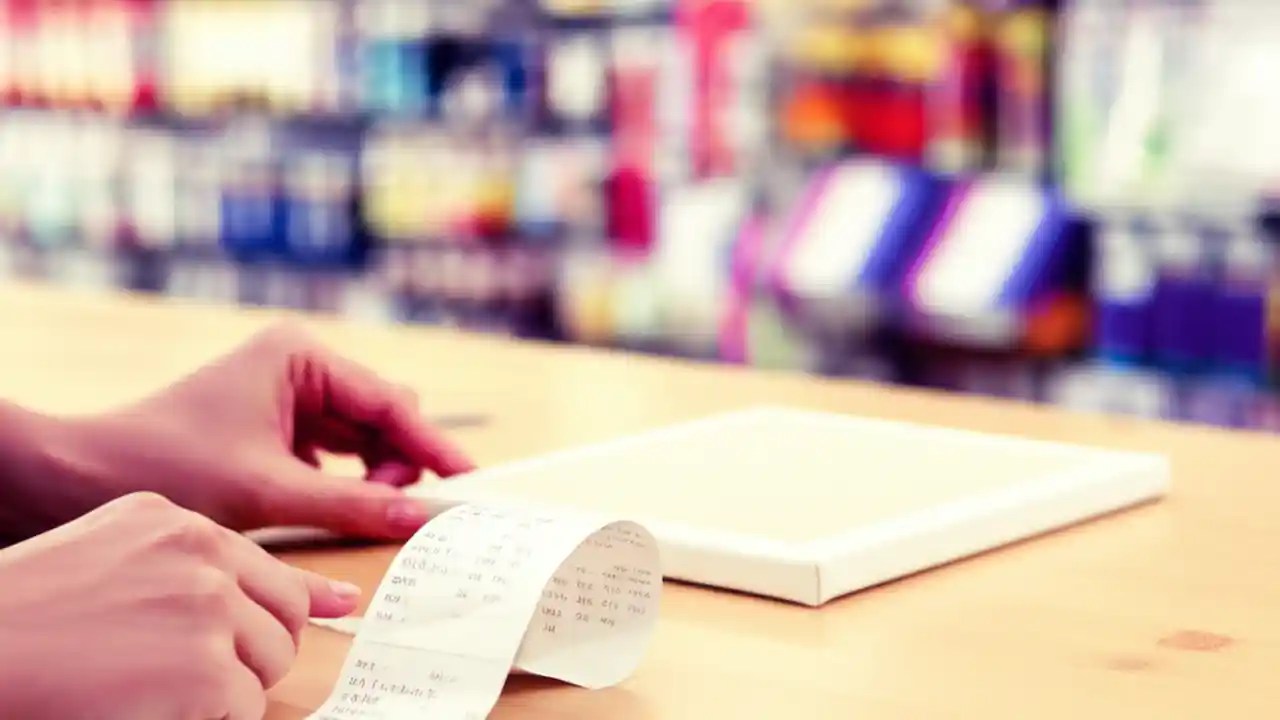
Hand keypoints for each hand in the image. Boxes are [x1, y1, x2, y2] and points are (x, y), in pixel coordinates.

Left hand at [0, 323, 473, 543]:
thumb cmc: (170, 465)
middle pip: (383, 415)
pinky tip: (349, 504)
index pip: (388, 402)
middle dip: (399, 461)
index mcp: (301, 355)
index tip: (465, 479)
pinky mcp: (281, 425)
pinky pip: (338, 451)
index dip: (429, 444)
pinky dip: (350, 479)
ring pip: (364, 435)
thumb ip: (352, 503)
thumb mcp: (270, 490)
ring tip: (371, 510)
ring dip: (375, 473)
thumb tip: (418, 516)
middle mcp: (301, 364)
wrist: (87, 474)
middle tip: (405, 509)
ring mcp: (291, 394)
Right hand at [0, 492, 360, 719]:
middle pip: (282, 618)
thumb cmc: (24, 616)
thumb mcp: (115, 558)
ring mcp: (208, 608)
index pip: (268, 565)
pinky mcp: (206, 668)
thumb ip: (202, 569)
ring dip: (226, 690)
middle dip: (254, 653)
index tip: (340, 604)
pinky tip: (150, 707)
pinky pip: (243, 708)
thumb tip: (330, 599)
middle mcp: (202, 555)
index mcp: (176, 523)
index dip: (296, 598)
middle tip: (191, 673)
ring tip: (153, 686)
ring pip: (268, 665)